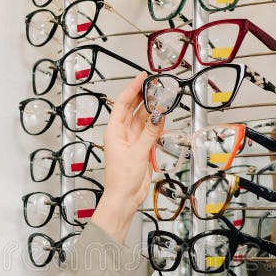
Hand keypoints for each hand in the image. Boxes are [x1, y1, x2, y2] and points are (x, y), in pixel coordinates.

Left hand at [92, 72, 163, 243]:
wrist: (125, 198)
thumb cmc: (121, 179)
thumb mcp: (137, 152)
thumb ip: (150, 133)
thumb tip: (158, 115)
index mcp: (114, 132)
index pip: (122, 103)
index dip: (132, 89)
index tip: (142, 77)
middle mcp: (122, 134)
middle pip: (133, 109)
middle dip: (143, 96)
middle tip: (155, 85)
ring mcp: (132, 141)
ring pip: (143, 120)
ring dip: (152, 110)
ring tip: (162, 97)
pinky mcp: (141, 149)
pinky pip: (149, 132)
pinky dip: (156, 125)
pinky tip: (162, 117)